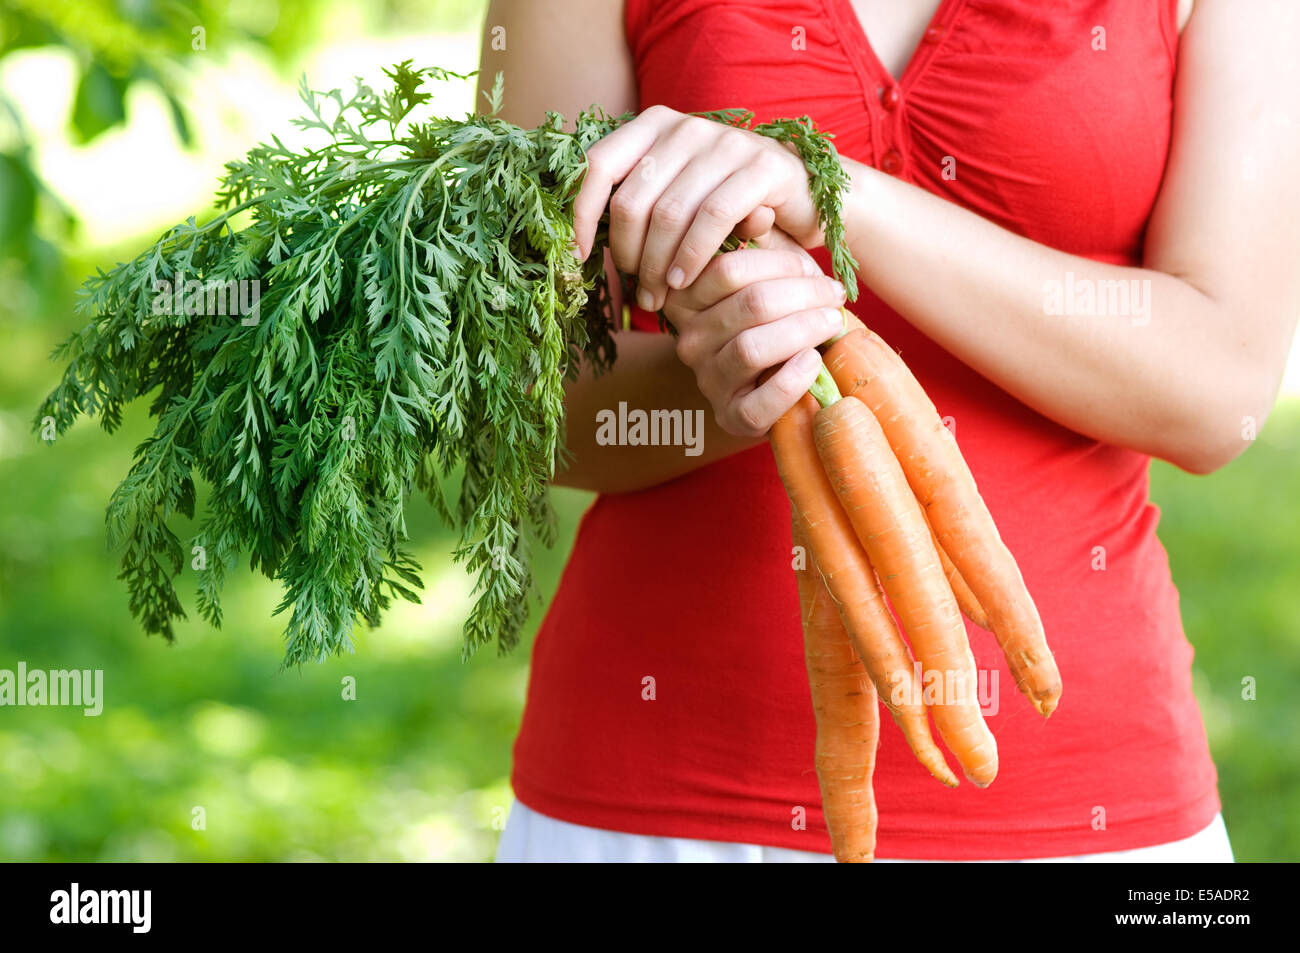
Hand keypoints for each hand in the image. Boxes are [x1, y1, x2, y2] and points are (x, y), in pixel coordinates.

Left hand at [572, 105, 822, 313]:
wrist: (801, 202)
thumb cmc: (726, 211)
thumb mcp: (674, 202)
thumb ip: (636, 209)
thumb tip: (576, 245)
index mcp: (652, 127)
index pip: (595, 166)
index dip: (580, 216)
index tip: (578, 259)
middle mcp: (684, 127)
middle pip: (631, 200)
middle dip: (628, 257)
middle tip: (637, 293)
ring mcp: (724, 142)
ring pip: (668, 213)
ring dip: (657, 266)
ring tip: (658, 298)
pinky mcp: (760, 165)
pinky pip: (711, 217)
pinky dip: (692, 256)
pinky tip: (684, 282)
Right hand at [663, 232, 845, 437]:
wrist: (778, 382)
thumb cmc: (778, 317)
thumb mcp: (768, 274)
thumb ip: (763, 243)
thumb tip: (762, 211)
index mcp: (688, 298)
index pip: (727, 270)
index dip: (781, 263)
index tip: (813, 269)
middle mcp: (688, 340)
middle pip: (748, 304)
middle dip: (803, 295)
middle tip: (834, 293)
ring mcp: (707, 381)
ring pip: (752, 347)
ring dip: (805, 329)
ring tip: (833, 321)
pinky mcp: (732, 417)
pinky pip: (761, 400)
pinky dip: (794, 378)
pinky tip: (814, 360)